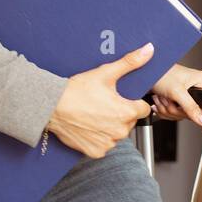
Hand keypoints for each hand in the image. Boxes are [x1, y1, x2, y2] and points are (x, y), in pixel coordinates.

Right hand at [51, 42, 154, 158]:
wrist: (52, 106)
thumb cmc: (77, 90)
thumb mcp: (106, 73)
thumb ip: (130, 62)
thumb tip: (148, 50)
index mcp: (126, 112)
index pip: (143, 109)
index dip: (133, 102)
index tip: (122, 98)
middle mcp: (120, 131)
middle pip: (130, 122)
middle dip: (121, 114)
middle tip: (104, 104)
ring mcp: (108, 143)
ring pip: (117, 134)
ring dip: (111, 126)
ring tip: (95, 114)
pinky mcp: (96, 151)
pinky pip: (104, 145)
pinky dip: (99, 138)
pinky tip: (89, 126)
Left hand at [149, 64, 201, 127]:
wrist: (146, 72)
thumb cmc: (160, 73)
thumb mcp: (177, 92)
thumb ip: (191, 107)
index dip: (192, 112)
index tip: (181, 105)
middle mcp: (198, 87)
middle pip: (192, 113)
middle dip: (175, 109)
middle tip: (168, 97)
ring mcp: (188, 94)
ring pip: (182, 115)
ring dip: (167, 109)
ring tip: (163, 96)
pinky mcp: (179, 99)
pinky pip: (175, 114)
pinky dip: (164, 110)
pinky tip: (161, 99)